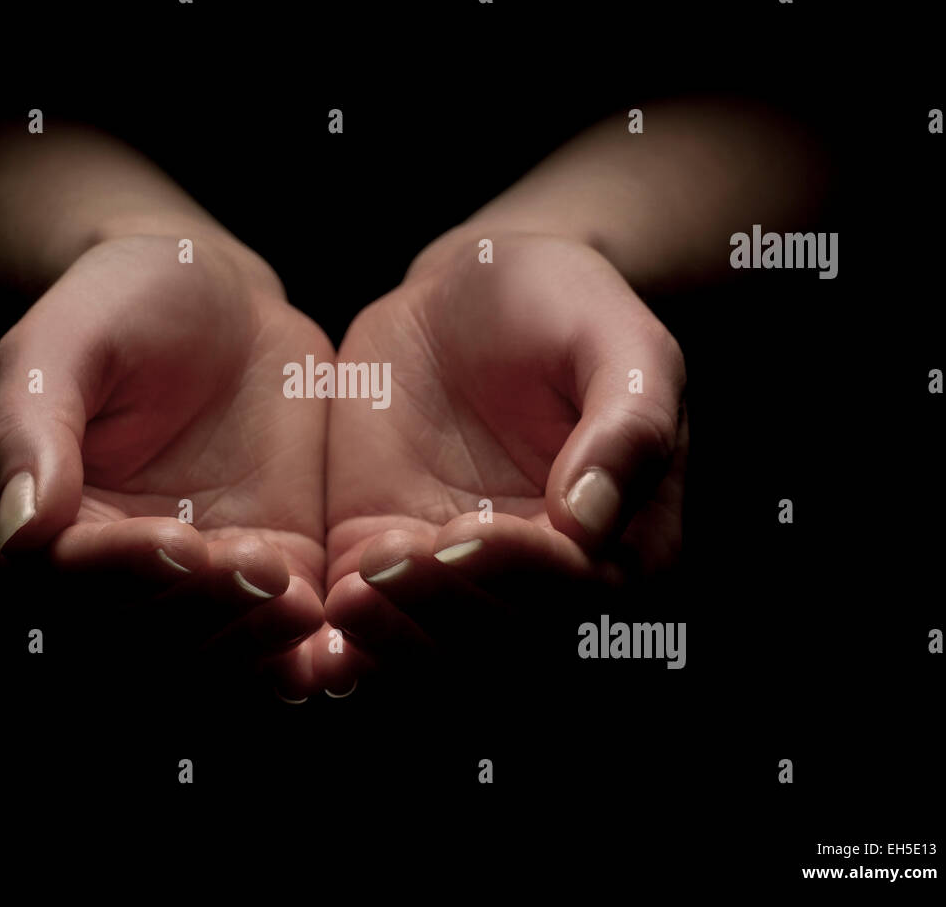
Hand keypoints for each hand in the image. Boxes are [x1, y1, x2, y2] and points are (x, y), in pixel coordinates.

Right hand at [0, 234, 334, 696]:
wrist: (219, 296)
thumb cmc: (119, 303)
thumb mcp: (60, 344)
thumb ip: (32, 430)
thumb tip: (21, 533)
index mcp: (46, 526)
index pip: (68, 582)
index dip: (123, 573)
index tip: (178, 540)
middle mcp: (115, 572)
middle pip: (142, 633)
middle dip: (200, 611)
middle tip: (257, 567)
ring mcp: (195, 578)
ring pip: (210, 649)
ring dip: (252, 638)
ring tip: (299, 597)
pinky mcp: (271, 570)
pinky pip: (278, 632)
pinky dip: (300, 646)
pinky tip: (331, 623)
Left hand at [323, 231, 687, 683]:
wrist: (471, 292)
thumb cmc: (567, 307)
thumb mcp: (622, 341)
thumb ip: (628, 424)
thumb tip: (591, 523)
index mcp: (624, 546)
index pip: (576, 593)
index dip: (518, 573)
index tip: (467, 532)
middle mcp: (544, 585)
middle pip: (500, 639)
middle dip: (443, 610)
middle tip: (389, 560)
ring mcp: (458, 579)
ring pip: (432, 652)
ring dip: (390, 639)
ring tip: (348, 595)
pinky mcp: (381, 561)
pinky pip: (366, 626)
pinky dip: (343, 642)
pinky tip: (317, 618)